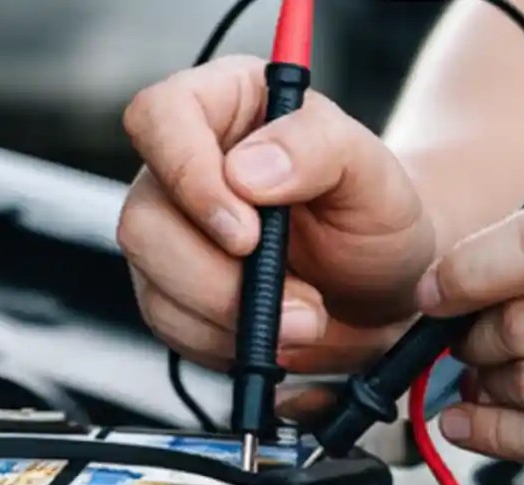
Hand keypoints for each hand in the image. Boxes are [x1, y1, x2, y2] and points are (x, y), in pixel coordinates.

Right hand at [117, 56, 437, 374]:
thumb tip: (246, 171)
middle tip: (296, 301)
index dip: (188, 175)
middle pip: (144, 218)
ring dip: (230, 316)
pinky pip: (170, 324)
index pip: (160, 116)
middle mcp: (182, 164)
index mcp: (225, 105)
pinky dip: (225, 341)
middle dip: (218, 278)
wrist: (379, 289)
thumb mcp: (373, 173)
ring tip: (303, 319)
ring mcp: (169, 231)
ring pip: (152, 279)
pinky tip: (273, 330)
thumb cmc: (374, 217)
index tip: (246, 233)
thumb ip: (319, 149)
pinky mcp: (169, 290)